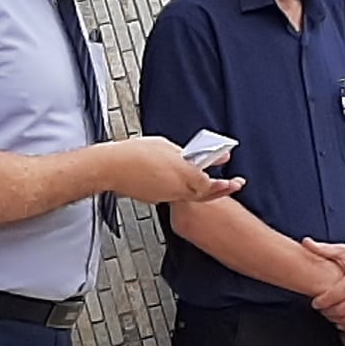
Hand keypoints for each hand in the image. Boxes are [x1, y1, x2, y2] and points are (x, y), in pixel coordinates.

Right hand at [102, 135, 243, 206]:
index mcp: (183, 173)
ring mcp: (166, 196)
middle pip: (203, 194)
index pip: (209, 183)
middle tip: (230, 185)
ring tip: (204, 179)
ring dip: (199, 189)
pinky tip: (177, 179)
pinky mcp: (155, 199)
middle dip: (218, 190)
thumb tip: (195, 157)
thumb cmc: (134, 154)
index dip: (223, 183)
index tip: (233, 181)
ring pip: (189, 196)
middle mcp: (177, 189)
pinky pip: (174, 195)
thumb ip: (186, 154)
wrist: (111, 168)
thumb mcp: (166, 147)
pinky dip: (181, 189)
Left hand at [302, 239, 344, 345]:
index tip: (315, 303)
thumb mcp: (343, 250)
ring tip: (330, 313)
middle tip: (322, 309)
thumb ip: (323, 249)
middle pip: (342, 310)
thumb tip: (305, 242)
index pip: (335, 295)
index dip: (322, 302)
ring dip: (338, 319)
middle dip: (328, 312)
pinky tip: (343, 319)